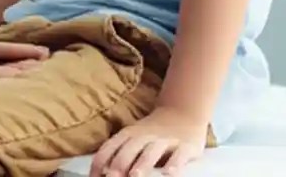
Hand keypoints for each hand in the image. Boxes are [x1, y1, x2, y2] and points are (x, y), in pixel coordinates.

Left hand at [89, 108, 208, 176]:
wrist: (183, 113)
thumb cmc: (151, 135)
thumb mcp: (132, 140)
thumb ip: (118, 155)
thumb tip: (101, 173)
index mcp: (128, 135)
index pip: (109, 148)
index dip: (99, 164)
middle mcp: (145, 136)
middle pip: (129, 149)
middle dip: (119, 164)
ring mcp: (165, 140)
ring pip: (152, 151)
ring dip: (142, 164)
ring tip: (135, 176)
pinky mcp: (186, 146)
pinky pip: (180, 155)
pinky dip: (175, 164)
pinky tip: (169, 174)